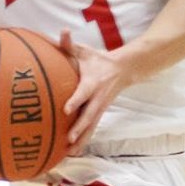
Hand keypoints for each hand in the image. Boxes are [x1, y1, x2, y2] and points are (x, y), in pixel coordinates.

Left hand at [56, 30, 130, 154]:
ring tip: (69, 153)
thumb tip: (61, 31)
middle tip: (68, 138)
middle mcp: (97, 99)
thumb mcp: (85, 51)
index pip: (83, 93)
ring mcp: (99, 109)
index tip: (66, 109)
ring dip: (81, 140)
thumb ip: (69, 44)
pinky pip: (91, 130)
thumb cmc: (98, 60)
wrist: (123, 70)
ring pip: (91, 128)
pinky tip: (73, 153)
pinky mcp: (99, 115)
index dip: (76, 101)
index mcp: (92, 83)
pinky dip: (83, 141)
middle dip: (79, 128)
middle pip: (89, 116)